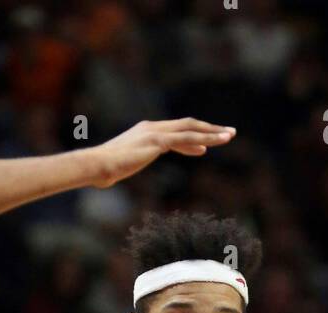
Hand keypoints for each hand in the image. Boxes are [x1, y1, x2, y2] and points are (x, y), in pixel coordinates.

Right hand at [91, 118, 234, 187]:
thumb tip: (115, 172)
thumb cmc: (103, 170)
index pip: (175, 131)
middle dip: (209, 129)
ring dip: (212, 132)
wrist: (97, 165)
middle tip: (228, 133)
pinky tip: (215, 144)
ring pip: (190, 129)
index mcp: (145, 131)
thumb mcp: (119, 165)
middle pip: (187, 124)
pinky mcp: (157, 141)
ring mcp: (155, 132)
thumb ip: (124, 164)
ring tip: (230, 136)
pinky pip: (185, 139)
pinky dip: (202, 140)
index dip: (194, 136)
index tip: (208, 144)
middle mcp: (152, 127)